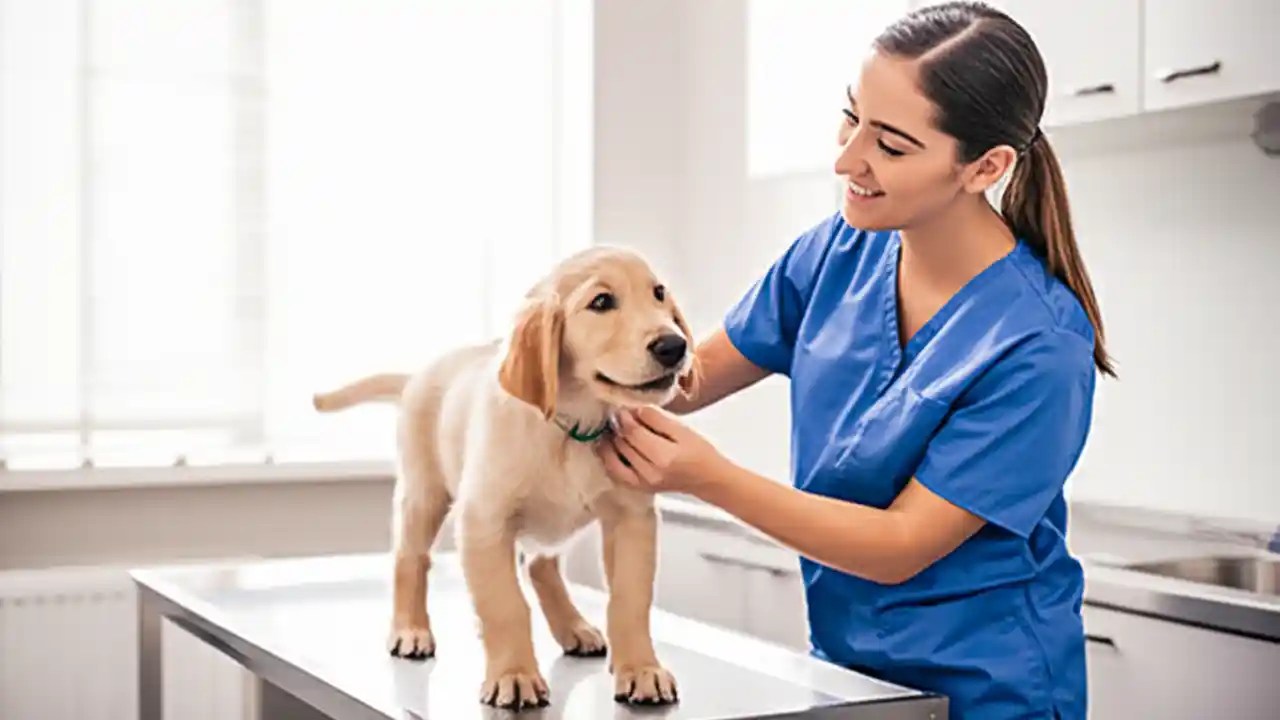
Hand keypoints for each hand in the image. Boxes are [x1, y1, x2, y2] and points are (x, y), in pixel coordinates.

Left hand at [596, 407, 727, 495]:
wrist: (708, 478)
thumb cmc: (699, 451)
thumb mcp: (682, 429)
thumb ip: (656, 418)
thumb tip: (633, 410)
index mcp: (664, 456)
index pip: (633, 432)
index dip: (625, 417)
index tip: (623, 407)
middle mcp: (650, 473)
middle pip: (622, 444)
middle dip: (618, 427)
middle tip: (619, 416)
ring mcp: (642, 483)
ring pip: (613, 459)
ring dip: (610, 441)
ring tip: (614, 429)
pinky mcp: (638, 488)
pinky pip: (614, 472)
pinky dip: (609, 458)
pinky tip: (611, 446)